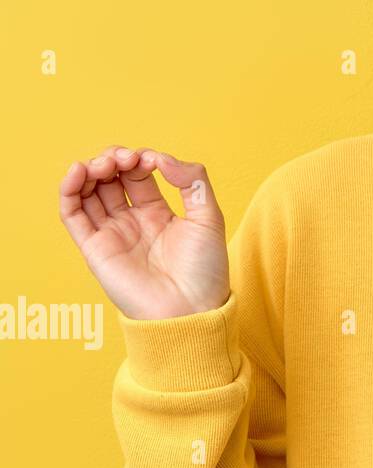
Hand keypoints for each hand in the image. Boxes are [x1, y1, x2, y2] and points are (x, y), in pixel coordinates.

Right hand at [58, 145, 229, 320]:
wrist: (191, 309)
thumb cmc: (205, 270)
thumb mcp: (209, 217)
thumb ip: (192, 181)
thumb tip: (162, 158)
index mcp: (159, 213)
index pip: (139, 174)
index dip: (141, 159)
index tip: (153, 159)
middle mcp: (131, 222)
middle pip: (111, 179)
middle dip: (115, 160)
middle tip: (126, 158)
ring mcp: (111, 234)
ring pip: (89, 192)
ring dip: (92, 169)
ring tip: (105, 163)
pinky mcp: (94, 248)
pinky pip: (72, 215)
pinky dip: (69, 190)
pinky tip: (78, 171)